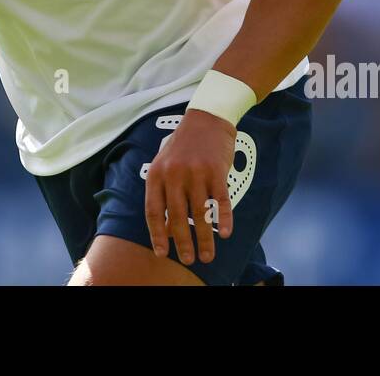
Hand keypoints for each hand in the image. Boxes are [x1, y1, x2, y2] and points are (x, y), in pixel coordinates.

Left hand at [144, 108, 236, 265]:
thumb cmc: (184, 145)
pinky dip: (224, 219)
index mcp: (157, 174)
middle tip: (188, 260)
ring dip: (204, 238)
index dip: (158, 235)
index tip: (162, 253)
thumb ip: (163, 191)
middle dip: (183, 243)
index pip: (154, 211)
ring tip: (207, 256)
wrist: (206, 118)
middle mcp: (174, 174)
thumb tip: (165, 227)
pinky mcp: (217, 171)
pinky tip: (225, 234)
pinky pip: (220, 200)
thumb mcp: (165, 163)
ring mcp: (196, 172)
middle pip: (177, 216)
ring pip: (200, 213)